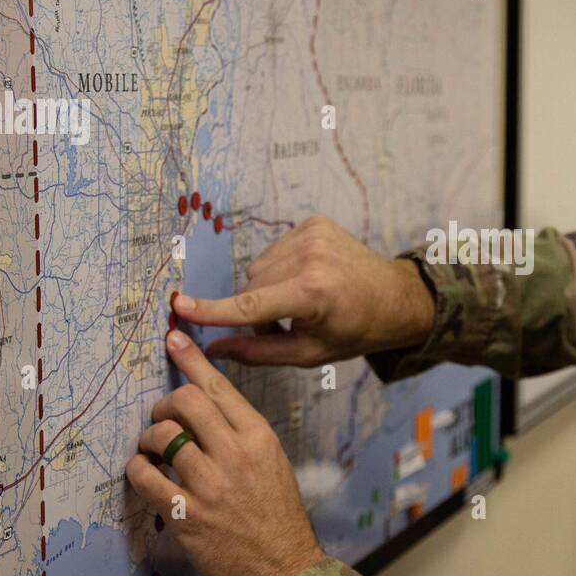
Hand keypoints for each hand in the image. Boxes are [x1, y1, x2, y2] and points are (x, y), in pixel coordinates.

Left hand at [125, 329, 323, 575]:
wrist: (285, 568)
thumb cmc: (277, 515)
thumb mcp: (272, 462)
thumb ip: (241, 433)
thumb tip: (205, 407)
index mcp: (259, 437)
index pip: (219, 386)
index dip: (191, 358)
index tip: (173, 337)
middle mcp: (235, 454)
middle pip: (185, 402)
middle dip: (163, 404)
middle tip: (159, 417)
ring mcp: (210, 485)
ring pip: (161, 436)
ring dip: (147, 439)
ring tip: (150, 451)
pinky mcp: (187, 514)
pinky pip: (146, 478)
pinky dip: (137, 470)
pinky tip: (143, 474)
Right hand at [172, 216, 434, 366]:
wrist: (395, 296)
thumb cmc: (355, 330)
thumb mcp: (310, 353)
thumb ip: (259, 352)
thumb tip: (213, 349)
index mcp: (313, 292)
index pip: (251, 305)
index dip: (213, 310)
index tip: (180, 306)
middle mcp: (310, 256)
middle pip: (251, 288)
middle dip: (256, 310)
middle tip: (284, 325)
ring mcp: (311, 234)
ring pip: (258, 269)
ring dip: (266, 289)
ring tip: (298, 303)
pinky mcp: (313, 223)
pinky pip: (273, 252)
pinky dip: (280, 270)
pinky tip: (305, 279)